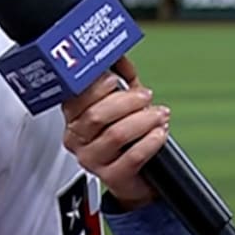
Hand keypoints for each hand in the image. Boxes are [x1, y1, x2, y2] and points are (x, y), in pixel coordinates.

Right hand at [60, 56, 170, 210]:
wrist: (139, 178)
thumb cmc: (127, 139)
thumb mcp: (124, 103)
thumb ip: (122, 77)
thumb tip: (121, 56)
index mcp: (74, 117)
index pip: (76, 98)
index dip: (97, 86)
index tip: (116, 79)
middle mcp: (77, 139)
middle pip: (96, 115)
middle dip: (127, 102)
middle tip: (146, 96)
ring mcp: (91, 160)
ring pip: (115, 134)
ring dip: (143, 120)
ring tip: (159, 115)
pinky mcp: (111, 177)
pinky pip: (132, 157)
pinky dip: (150, 142)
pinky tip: (160, 134)